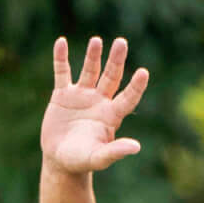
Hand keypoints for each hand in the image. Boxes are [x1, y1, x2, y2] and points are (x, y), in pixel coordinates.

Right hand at [42, 36, 149, 175]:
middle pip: (111, 77)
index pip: (127, 98)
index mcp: (111, 116)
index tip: (144, 72)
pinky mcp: (62, 94)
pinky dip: (60, 58)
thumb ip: (115, 152)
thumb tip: (136, 147)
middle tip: (121, 42)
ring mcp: (81, 95)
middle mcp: (99, 101)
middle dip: (116, 60)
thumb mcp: (98, 158)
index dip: (136, 86)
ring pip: (90, 70)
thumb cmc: (82, 161)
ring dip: (93, 56)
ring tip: (96, 41)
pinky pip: (62, 72)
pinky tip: (61, 42)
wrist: (60, 160)